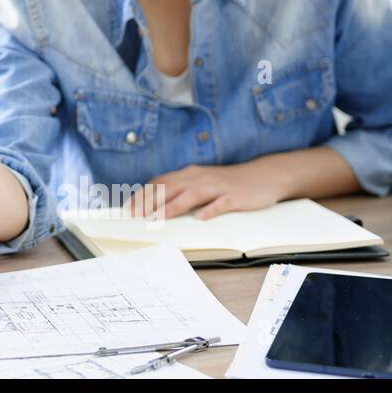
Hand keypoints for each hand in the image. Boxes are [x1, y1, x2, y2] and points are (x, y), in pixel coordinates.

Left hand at [124, 159, 291, 220]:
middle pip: (171, 187)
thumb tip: (156, 202)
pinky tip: (201, 218)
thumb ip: (182, 189)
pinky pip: (221, 203)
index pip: (160, 182)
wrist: (263, 175)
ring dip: (173, 206)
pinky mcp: (235, 196)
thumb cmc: (227, 182)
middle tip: (135, 215)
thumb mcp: (201, 181)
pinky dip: (210, 210)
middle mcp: (200, 177)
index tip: (128, 207)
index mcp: (189, 174)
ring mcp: (218, 186)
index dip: (143, 194)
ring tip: (158, 217)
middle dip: (150, 201)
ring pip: (192, 194)